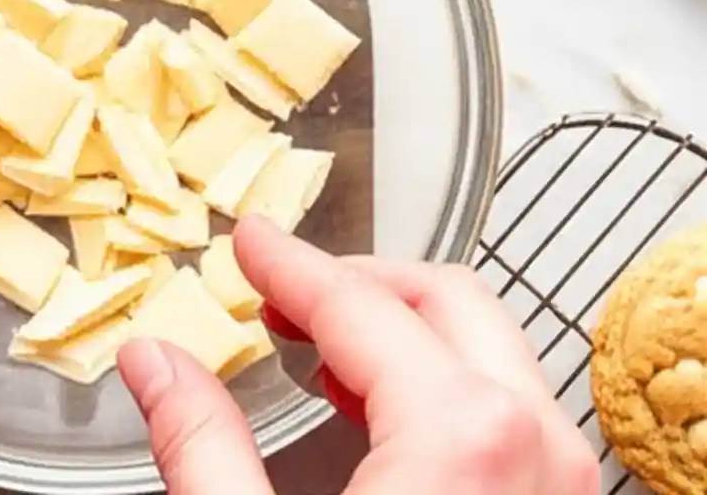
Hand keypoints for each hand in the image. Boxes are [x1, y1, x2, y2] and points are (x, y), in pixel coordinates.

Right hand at [116, 216, 600, 494]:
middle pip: (445, 301)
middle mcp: (533, 446)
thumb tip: (153, 361)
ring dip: (400, 328)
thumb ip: (200, 445)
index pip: (360, 307)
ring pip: (487, 350)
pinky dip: (440, 384)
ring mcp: (556, 483)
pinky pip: (508, 412)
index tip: (252, 240)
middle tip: (281, 283)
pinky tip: (377, 407)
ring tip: (318, 339)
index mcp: (461, 436)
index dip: (291, 264)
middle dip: (357, 279)